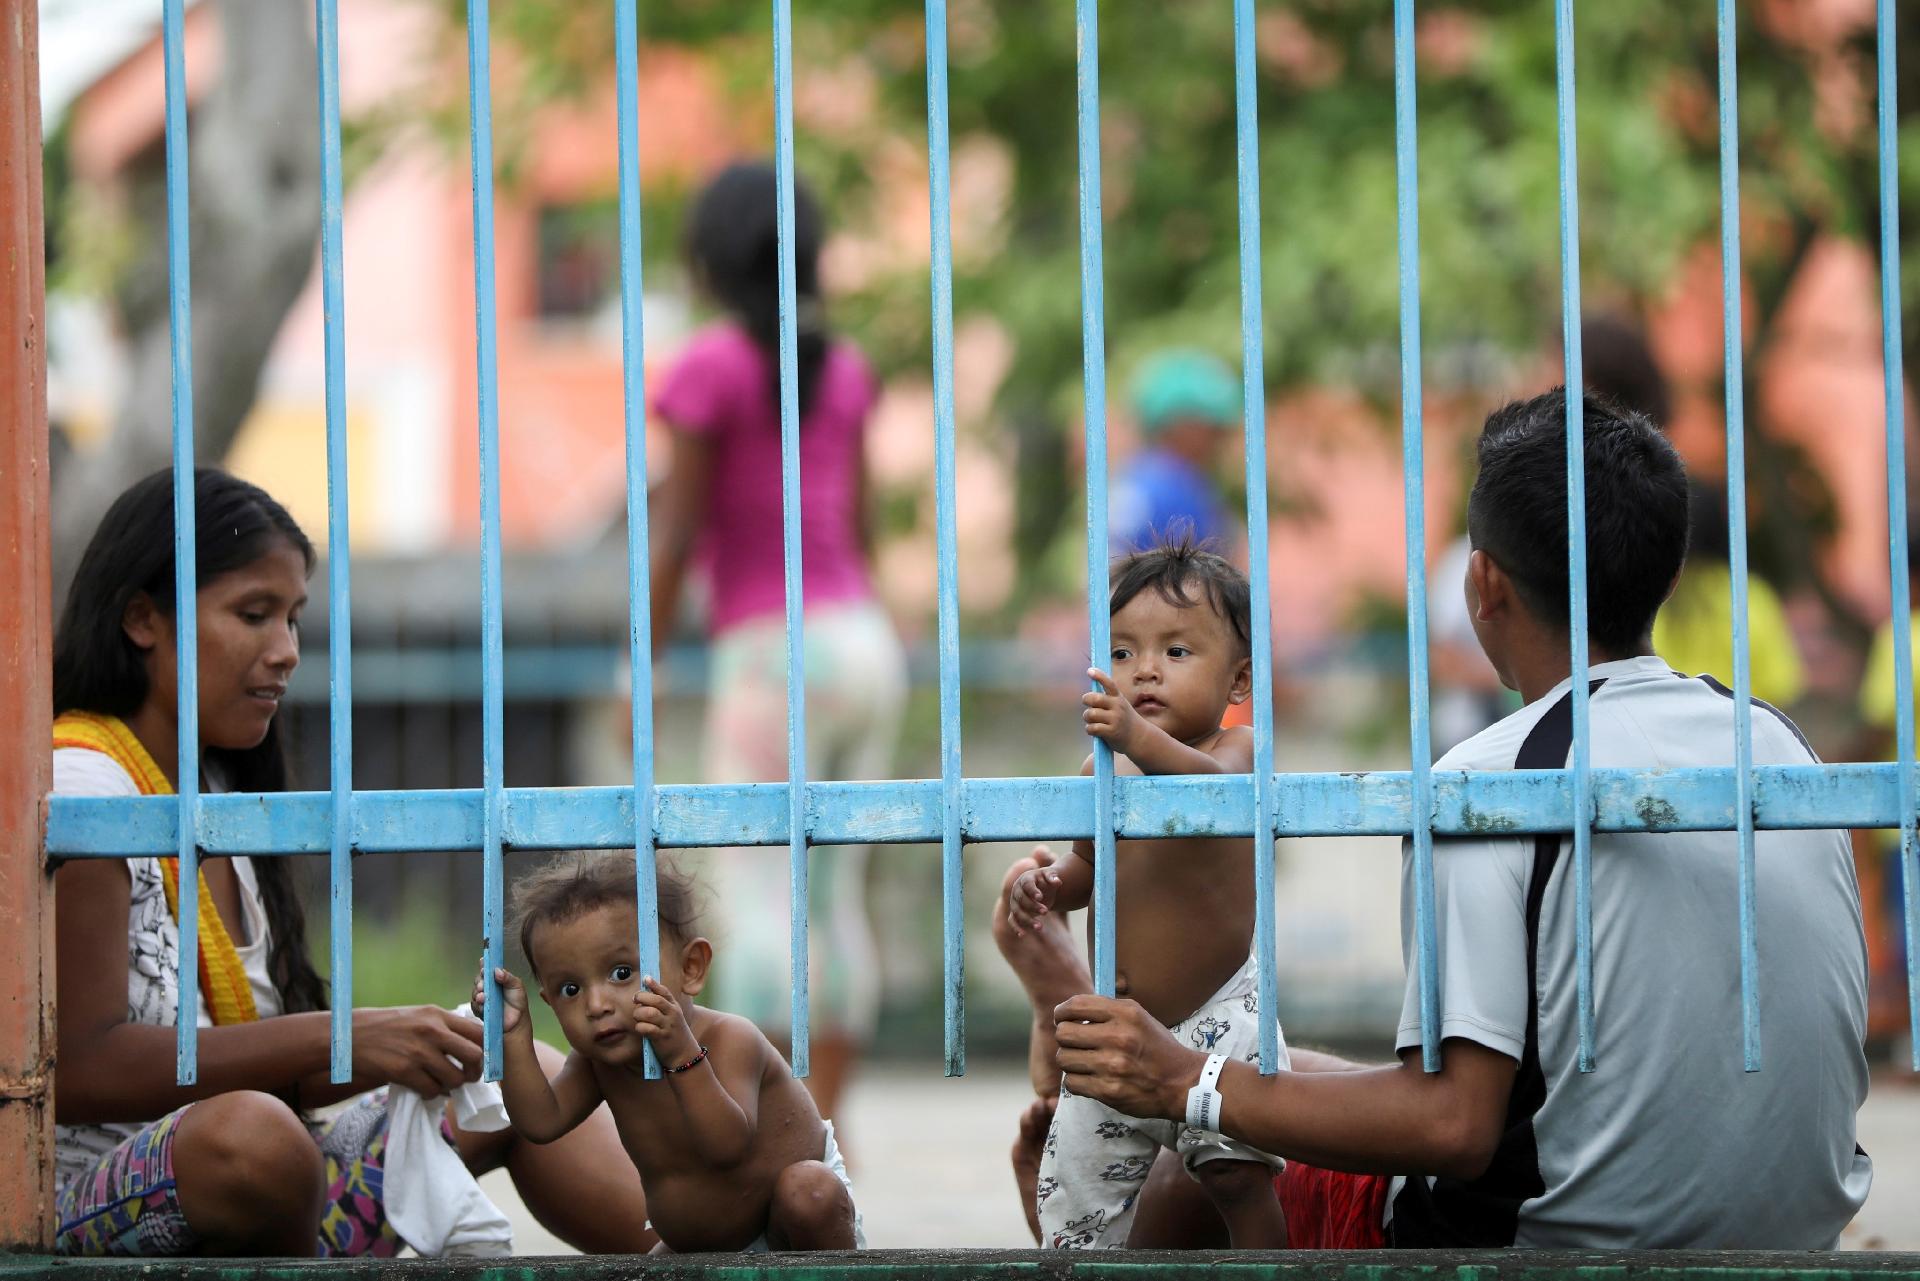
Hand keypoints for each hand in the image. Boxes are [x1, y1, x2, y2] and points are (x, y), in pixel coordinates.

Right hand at [351, 1005, 485, 1098]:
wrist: (350, 1035)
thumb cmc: (388, 1026)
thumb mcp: (419, 1015)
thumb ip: (444, 1027)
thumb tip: (472, 1046)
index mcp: (438, 1015)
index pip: (478, 1031)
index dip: (487, 1048)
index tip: (483, 1059)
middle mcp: (432, 1031)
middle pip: (474, 1056)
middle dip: (475, 1071)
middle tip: (468, 1076)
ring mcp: (419, 1052)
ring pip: (455, 1078)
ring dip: (452, 1086)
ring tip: (443, 1083)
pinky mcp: (404, 1072)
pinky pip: (432, 1090)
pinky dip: (433, 1094)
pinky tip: (425, 1089)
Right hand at [471, 959, 530, 1037]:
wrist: (517, 1021)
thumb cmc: (518, 1001)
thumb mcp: (517, 987)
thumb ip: (508, 978)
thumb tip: (497, 971)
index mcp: (496, 979)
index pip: (487, 969)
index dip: (484, 965)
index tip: (483, 963)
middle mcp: (487, 987)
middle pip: (478, 980)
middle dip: (479, 981)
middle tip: (482, 985)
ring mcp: (482, 998)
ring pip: (474, 993)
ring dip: (477, 994)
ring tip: (482, 997)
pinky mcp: (479, 1010)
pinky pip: (474, 1006)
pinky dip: (478, 1005)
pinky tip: (482, 1006)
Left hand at [632, 977, 698, 1065]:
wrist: (685, 1054)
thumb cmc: (674, 1033)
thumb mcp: (673, 1017)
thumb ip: (663, 1005)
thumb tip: (646, 992)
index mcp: (674, 1007)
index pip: (664, 991)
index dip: (654, 984)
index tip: (645, 979)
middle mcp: (672, 1014)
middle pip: (655, 1000)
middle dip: (642, 997)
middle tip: (635, 1000)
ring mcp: (667, 1026)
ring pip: (649, 1013)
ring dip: (639, 1013)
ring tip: (638, 1017)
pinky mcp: (661, 1037)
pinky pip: (646, 1028)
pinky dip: (640, 1027)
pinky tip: (640, 1028)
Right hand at [1006, 861, 1063, 936]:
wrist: (1042, 888)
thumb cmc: (1046, 880)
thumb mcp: (1050, 875)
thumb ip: (1053, 877)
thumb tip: (1057, 881)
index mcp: (1025, 879)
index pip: (1027, 885)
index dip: (1033, 891)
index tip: (1040, 897)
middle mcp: (1017, 891)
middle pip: (1021, 899)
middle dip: (1033, 906)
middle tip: (1046, 911)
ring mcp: (1014, 903)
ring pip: (1017, 912)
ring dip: (1027, 920)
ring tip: (1040, 927)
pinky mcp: (1015, 913)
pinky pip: (1012, 921)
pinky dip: (1016, 928)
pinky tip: (1022, 935)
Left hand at [1053, 994, 1201, 1122]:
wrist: (1182, 1083)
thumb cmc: (1156, 1048)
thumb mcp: (1139, 1017)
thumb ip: (1107, 1010)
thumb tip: (1070, 1010)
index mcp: (1126, 1013)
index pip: (1076, 1005)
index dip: (1062, 1012)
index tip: (1062, 1018)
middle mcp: (1118, 1037)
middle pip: (1063, 1033)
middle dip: (1064, 1037)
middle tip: (1073, 1042)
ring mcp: (1113, 1066)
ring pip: (1064, 1059)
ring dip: (1070, 1060)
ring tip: (1083, 1061)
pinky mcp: (1109, 1091)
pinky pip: (1072, 1082)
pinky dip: (1076, 1080)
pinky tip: (1088, 1077)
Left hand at [1082, 668, 1144, 754]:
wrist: (1138, 737)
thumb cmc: (1123, 719)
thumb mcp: (1120, 705)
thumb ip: (1107, 699)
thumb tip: (1088, 695)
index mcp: (1118, 697)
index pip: (1109, 683)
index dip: (1099, 676)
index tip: (1089, 671)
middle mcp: (1118, 706)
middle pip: (1094, 699)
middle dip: (1086, 700)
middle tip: (1087, 704)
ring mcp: (1115, 719)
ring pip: (1091, 714)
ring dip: (1087, 717)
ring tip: (1091, 720)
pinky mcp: (1112, 732)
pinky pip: (1092, 728)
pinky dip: (1089, 729)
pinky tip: (1094, 730)